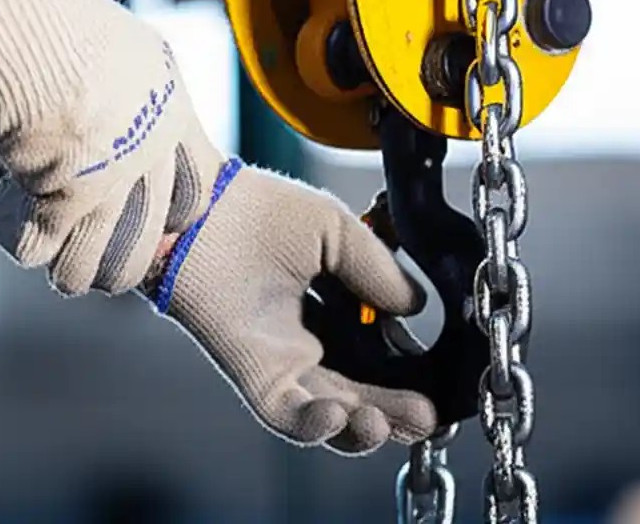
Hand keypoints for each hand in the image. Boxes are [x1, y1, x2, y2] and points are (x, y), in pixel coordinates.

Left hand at [148, 161, 438, 455]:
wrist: (201, 211)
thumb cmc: (260, 210)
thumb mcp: (338, 233)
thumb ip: (379, 272)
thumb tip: (417, 309)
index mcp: (327, 312)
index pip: (375, 360)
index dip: (406, 378)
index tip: (438, 386)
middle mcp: (304, 344)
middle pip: (358, 396)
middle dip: (394, 413)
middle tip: (427, 419)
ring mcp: (278, 364)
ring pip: (328, 416)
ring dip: (361, 428)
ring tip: (386, 423)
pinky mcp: (252, 375)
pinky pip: (286, 416)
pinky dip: (314, 425)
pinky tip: (339, 415)